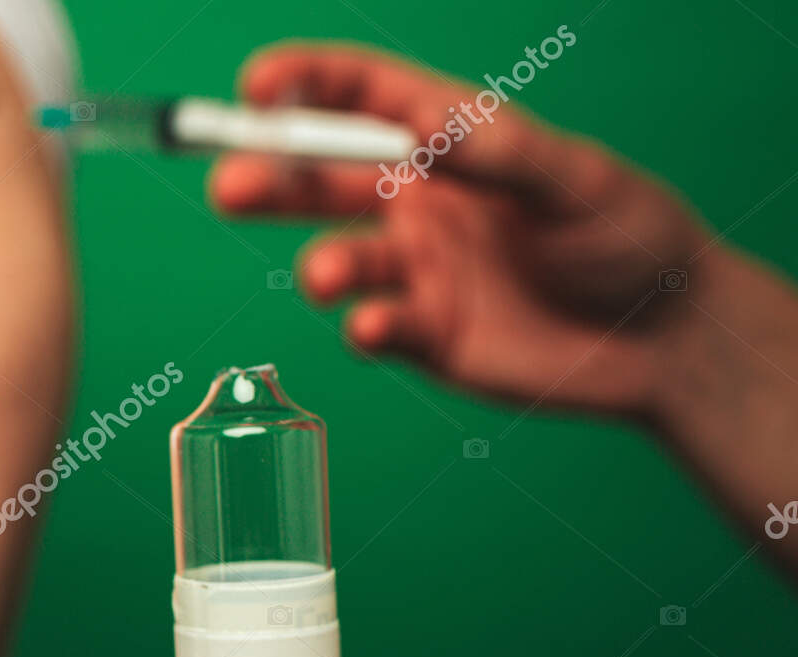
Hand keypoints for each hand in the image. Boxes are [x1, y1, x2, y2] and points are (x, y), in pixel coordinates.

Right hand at [209, 43, 716, 416]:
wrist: (662, 338)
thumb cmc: (628, 234)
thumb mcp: (574, 180)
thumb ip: (498, 155)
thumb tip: (421, 130)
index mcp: (449, 138)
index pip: (360, 96)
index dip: (303, 84)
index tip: (254, 89)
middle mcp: (417, 198)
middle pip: (320, 178)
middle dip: (270, 177)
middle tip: (228, 184)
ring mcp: (415, 269)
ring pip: (340, 258)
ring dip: (324, 265)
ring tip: (328, 277)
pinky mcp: (424, 334)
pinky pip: (377, 327)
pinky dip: (367, 328)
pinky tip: (374, 328)